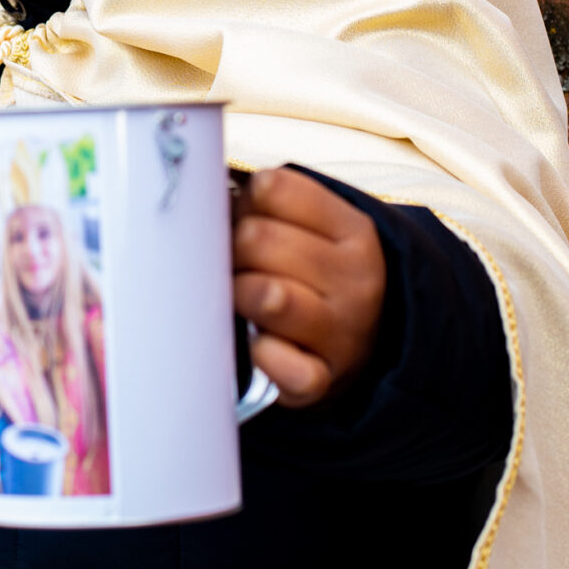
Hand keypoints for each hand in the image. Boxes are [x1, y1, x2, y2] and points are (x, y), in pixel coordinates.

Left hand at [232, 167, 385, 408]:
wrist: (364, 347)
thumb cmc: (318, 280)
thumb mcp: (316, 231)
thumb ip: (269, 208)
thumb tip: (204, 201)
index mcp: (353, 230)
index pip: (272, 188)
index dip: (245, 202)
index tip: (248, 221)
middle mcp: (355, 279)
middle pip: (257, 239)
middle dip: (233, 250)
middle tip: (237, 266)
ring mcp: (343, 332)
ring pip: (266, 294)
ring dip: (239, 295)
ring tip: (243, 300)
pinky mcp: (319, 380)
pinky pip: (274, 360)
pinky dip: (257, 353)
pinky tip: (258, 345)